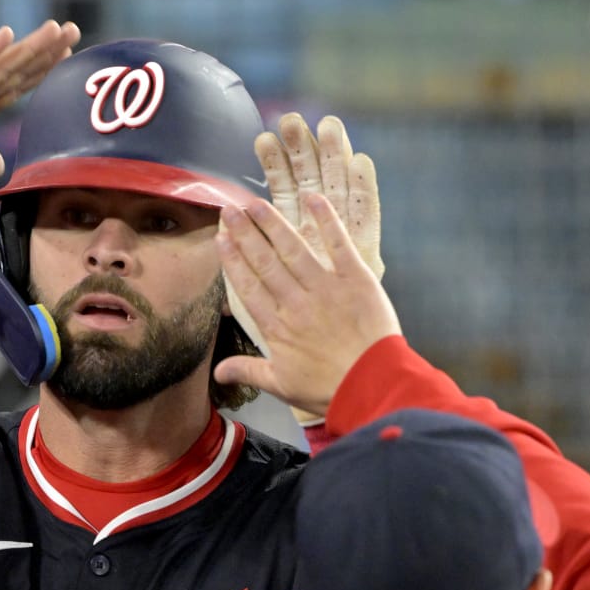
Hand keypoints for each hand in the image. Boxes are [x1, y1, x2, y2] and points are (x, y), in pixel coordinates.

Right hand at [250, 114, 381, 423]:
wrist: (372, 386)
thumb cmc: (328, 389)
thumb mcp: (282, 385)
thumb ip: (249, 371)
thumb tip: (217, 373)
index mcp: (277, 327)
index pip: (248, 287)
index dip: (232, 261)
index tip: (220, 240)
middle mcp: (295, 302)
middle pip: (264, 262)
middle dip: (245, 234)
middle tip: (229, 210)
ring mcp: (325, 288)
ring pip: (293, 250)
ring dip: (273, 224)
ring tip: (256, 203)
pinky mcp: (355, 280)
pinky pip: (339, 245)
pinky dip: (326, 221)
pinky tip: (313, 200)